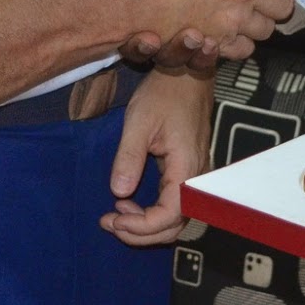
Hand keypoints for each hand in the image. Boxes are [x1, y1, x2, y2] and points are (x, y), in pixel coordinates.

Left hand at [100, 67, 213, 246]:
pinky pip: (174, 203)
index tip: (112, 218)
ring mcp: (194, 174)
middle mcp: (196, 176)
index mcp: (187, 166)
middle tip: (109, 222)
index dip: (141, 226)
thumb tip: (118, 192)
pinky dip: (152, 212)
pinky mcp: (187, 170)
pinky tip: (129, 201)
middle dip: (140, 232)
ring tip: (117, 213)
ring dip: (146, 225)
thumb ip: (129, 157)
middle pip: (175, 224)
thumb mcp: (139, 121)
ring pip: (176, 218)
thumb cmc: (165, 92)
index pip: (169, 215)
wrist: (187, 72)